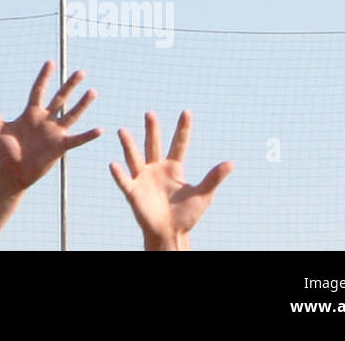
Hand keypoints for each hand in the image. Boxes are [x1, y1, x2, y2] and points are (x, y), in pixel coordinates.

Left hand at [0, 60, 100, 189]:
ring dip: (82, 104)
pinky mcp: (60, 147)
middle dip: (69, 85)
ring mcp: (54, 132)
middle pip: (60, 98)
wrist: (13, 172)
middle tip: (81, 71)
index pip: (38, 90)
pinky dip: (88, 135)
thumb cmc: (5, 150)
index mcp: (30, 113)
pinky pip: (77, 139)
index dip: (43, 77)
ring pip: (71, 115)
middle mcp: (45, 120)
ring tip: (93, 91)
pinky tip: (100, 129)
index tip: (50, 61)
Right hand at [110, 111, 231, 249]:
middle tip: (150, 113)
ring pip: (134, 158)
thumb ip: (213, 178)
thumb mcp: (203, 195)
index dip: (183, 128)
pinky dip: (119, 173)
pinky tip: (113, 164)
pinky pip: (125, 181)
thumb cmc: (186, 215)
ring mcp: (143, 179)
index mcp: (173, 167)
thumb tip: (231, 163)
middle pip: (153, 144)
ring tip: (122, 131)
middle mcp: (156, 168)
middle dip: (152, 130)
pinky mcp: (133, 192)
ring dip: (128, 145)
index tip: (187, 112)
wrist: (170, 234)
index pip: (179, 143)